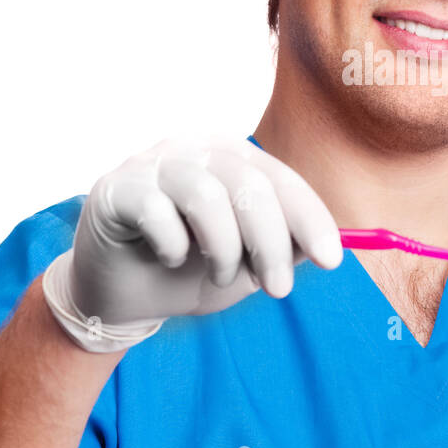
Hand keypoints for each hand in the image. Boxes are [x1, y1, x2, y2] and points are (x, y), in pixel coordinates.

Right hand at [42, 136, 343, 351]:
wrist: (124, 299)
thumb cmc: (191, 272)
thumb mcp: (250, 264)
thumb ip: (287, 247)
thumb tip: (326, 244)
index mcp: (232, 157)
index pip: (281, 178)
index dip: (310, 218)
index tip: (332, 260)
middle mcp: (193, 148)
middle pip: (248, 184)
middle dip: (271, 243)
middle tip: (279, 289)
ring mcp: (151, 163)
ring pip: (206, 195)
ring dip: (224, 249)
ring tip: (220, 276)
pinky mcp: (115, 187)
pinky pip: (156, 211)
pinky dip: (173, 246)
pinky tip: (168, 260)